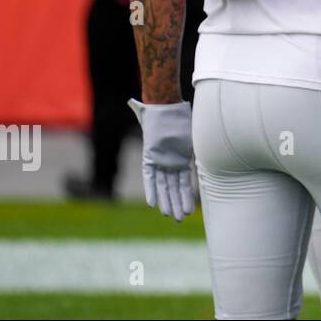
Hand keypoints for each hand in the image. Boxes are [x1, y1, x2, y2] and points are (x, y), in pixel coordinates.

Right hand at [128, 99, 195, 221]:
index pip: (151, 177)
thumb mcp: (147, 113)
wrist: (172, 108)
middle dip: (170, 202)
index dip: (152, 191)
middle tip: (174, 218)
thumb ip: (139, 110)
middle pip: (166, 186)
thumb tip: (132, 102)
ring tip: (182, 217)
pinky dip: (186, 191)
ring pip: (176, 186)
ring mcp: (174, 161)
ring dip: (179, 201)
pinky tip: (188, 204)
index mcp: (151, 155)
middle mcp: (162, 161)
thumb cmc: (158, 112)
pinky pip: (185, 178)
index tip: (153, 205)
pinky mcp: (185, 159)